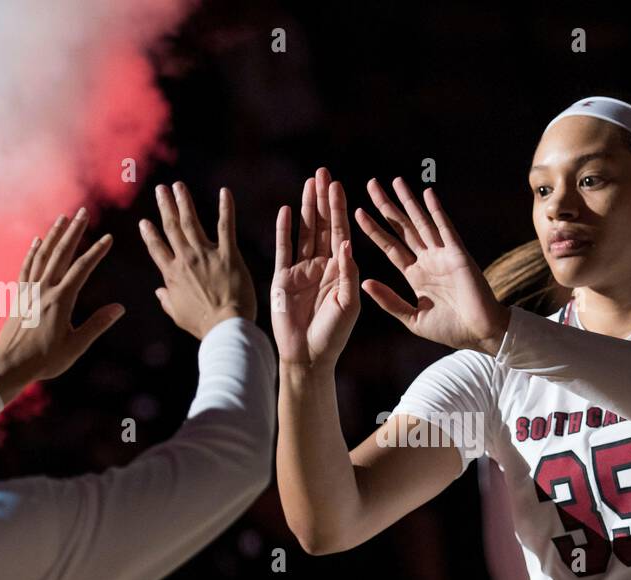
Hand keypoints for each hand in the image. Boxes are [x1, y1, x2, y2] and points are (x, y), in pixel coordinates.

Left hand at [0, 208, 122, 404]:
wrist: (10, 364)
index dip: (97, 252)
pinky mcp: (19, 294)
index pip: (82, 269)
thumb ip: (97, 324)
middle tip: (83, 212)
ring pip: (43, 255)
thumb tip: (119, 308)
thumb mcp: (77, 345)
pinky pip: (27, 266)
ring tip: (63, 218)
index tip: (109, 238)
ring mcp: (29, 290)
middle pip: (61, 253)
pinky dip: (33, 251)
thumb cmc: (46, 359)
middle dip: (74, 231)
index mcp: (61, 300)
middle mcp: (44, 289)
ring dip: (54, 235)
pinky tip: (38, 240)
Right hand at [139, 182, 253, 338]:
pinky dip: (225, 208)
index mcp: (172, 275)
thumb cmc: (204, 325)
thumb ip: (167, 301)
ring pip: (191, 222)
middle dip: (165, 206)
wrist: (226, 326)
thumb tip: (158, 292)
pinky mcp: (227, 254)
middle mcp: (185, 260)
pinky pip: (225, 226)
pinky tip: (224, 192)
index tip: (144, 222)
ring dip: (184, 201)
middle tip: (160, 189)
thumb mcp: (178, 315)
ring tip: (178, 186)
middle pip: (171, 228)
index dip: (149, 234)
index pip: (157, 248)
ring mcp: (206, 255)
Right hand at [270, 167, 359, 368]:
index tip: (339, 186)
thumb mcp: (349, 304)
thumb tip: (345, 243)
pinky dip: (285, 230)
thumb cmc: (333, 335)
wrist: (308, 356)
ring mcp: (301, 271)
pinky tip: (287, 211)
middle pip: (322, 226)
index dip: (339, 209)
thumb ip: (348, 273)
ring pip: (304, 232)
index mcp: (340, 271)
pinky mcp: (282, 279)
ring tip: (308, 183)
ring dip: (306, 208)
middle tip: (323, 173)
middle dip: (323, 200)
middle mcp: (321, 266)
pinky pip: (284, 249)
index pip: (340, 233)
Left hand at [356, 178, 509, 354]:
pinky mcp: (459, 255)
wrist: (481, 334)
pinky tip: (427, 194)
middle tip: (371, 184)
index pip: (390, 247)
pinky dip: (437, 211)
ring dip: (409, 202)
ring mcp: (443, 255)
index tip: (358, 212)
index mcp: (416, 275)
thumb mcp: (413, 318)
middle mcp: (428, 260)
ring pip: (421, 222)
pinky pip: (446, 229)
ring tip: (395, 181)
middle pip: (402, 228)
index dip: (374, 230)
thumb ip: (389, 301)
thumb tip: (365, 282)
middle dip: (386, 207)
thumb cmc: (451, 330)